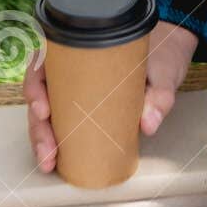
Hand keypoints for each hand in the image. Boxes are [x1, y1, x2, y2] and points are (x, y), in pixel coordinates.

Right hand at [23, 20, 199, 173]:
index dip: (36, 85)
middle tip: (47, 150)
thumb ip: (160, 94)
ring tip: (48, 161)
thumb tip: (148, 124)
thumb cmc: (162, 51)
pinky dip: (56, 139)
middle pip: (41, 92)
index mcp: (83, 45)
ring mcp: (75, 85)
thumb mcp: (164, 69)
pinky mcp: (84, 104)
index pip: (45, 61)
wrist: (171, 50)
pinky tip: (56, 159)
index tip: (42, 109)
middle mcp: (71, 64)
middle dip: (38, 125)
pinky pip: (62, 119)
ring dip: (42, 137)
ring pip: (46, 110)